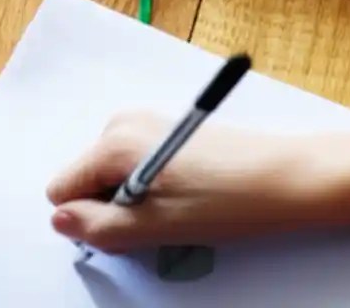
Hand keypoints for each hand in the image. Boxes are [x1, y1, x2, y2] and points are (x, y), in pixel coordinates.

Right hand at [46, 112, 321, 254]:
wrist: (287, 177)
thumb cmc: (230, 198)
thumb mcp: (154, 226)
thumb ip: (97, 227)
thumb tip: (63, 221)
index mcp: (115, 142)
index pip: (63, 189)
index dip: (91, 218)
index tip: (130, 226)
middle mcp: (125, 123)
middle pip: (87, 180)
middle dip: (114, 207)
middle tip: (159, 220)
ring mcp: (147, 124)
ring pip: (113, 177)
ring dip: (137, 200)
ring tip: (179, 207)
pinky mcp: (167, 131)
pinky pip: (136, 167)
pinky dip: (154, 187)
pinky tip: (188, 194)